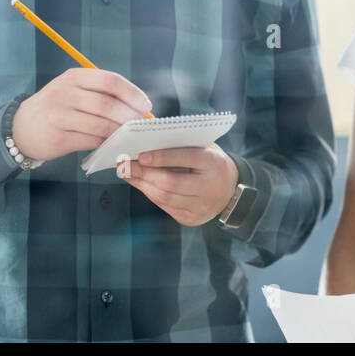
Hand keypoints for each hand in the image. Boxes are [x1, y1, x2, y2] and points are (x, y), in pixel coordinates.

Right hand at [13, 67, 150, 161]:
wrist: (22, 127)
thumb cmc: (59, 107)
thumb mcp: (75, 90)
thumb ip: (103, 93)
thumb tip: (139, 106)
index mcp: (74, 77)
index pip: (110, 81)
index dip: (132, 94)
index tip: (146, 106)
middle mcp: (65, 93)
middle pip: (107, 104)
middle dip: (130, 116)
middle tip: (141, 125)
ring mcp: (59, 116)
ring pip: (100, 125)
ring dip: (120, 132)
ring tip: (129, 136)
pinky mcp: (57, 137)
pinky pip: (90, 141)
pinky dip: (105, 143)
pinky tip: (111, 144)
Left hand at [118, 144, 239, 226]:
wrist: (230, 191)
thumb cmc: (210, 162)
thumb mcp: (204, 147)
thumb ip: (182, 143)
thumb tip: (148, 137)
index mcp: (215, 164)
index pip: (188, 158)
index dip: (163, 157)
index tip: (141, 155)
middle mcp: (210, 187)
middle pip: (171, 182)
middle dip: (144, 173)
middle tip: (124, 164)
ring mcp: (201, 206)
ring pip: (164, 197)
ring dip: (141, 184)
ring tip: (127, 173)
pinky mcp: (191, 218)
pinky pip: (164, 206)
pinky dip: (149, 193)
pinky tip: (139, 183)